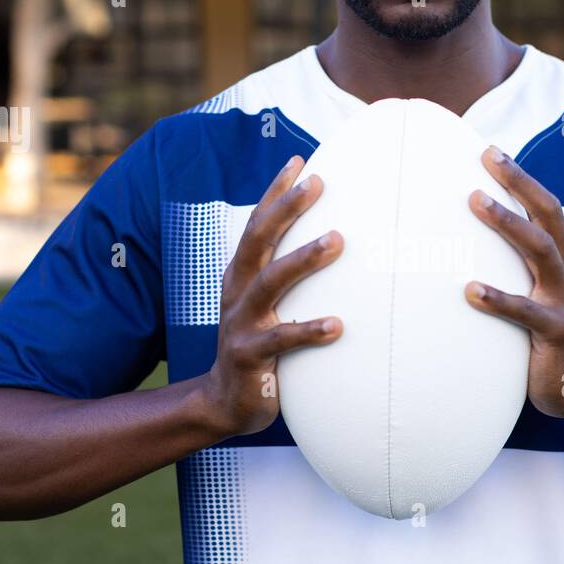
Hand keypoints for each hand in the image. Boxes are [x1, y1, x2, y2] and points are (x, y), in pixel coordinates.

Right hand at [200, 155, 343, 438]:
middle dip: (285, 208)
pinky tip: (338, 326)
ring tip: (337, 240)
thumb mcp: (269, 305)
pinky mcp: (249, 358)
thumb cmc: (261, 347)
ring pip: (269, 283)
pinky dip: (308, 330)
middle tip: (318, 183)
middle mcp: (237, 293)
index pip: (257, 224)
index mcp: (241, 276)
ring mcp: (240, 324)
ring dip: (303, 259)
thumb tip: (336, 242)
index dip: (275, 192)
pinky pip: (280, 341)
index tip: (301, 160)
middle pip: (257, 240)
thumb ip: (290, 277)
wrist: (226, 402)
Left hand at [464, 146, 563, 420]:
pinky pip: (527, 313)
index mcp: (559, 262)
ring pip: (542, 252)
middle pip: (548, 217)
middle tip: (486, 161)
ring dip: (509, 223)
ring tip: (476, 201)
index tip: (490, 150)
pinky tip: (470, 291)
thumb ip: (509, 268)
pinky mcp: (558, 333)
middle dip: (520, 184)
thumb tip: (458, 243)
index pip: (545, 208)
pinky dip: (499, 299)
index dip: (521, 178)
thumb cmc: (539, 335)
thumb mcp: (530, 294)